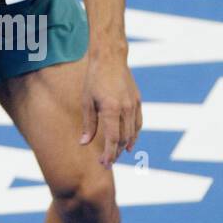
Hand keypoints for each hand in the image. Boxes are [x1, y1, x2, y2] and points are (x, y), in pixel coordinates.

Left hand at [80, 52, 141, 166]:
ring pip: (133, 133)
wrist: (110, 59)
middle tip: (108, 162)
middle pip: (124, 139)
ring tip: (117, 155)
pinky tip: (129, 141)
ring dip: (125, 146)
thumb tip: (84, 143)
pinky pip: (138, 123)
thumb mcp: (87, 102)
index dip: (109, 154)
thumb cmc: (94, 79)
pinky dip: (134, 134)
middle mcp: (126, 109)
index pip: (113, 139)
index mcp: (111, 109)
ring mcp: (134, 105)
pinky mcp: (137, 101)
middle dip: (116, 153)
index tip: (104, 164)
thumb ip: (88, 124)